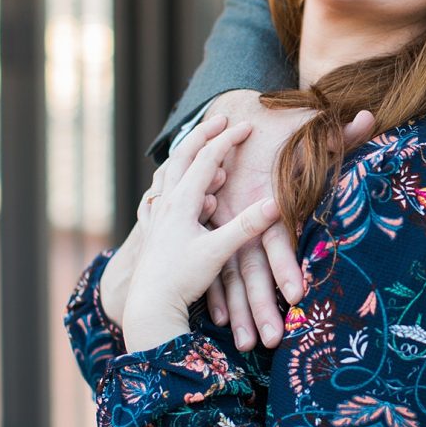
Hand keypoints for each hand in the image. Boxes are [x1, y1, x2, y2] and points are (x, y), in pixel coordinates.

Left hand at [122, 114, 281, 350]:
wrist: (149, 308)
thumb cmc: (183, 280)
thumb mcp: (219, 251)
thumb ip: (247, 225)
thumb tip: (276, 202)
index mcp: (182, 202)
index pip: (207, 159)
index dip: (228, 139)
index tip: (247, 125)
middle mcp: (165, 203)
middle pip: (182, 156)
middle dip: (203, 135)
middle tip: (219, 118)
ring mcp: (155, 216)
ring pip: (166, 173)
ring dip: (183, 155)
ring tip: (194, 146)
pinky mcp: (150, 232)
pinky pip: (155, 197)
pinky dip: (164, 183)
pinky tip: (164, 189)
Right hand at [201, 91, 374, 350]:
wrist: (227, 118)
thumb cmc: (277, 129)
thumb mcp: (305, 130)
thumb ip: (340, 133)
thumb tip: (373, 116)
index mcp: (266, 196)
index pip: (279, 236)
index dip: (287, 264)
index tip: (297, 295)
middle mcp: (241, 214)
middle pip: (252, 267)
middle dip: (261, 305)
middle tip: (274, 340)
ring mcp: (222, 225)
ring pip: (231, 275)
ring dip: (240, 311)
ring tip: (249, 347)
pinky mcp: (211, 230)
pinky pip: (213, 267)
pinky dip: (217, 294)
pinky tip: (222, 322)